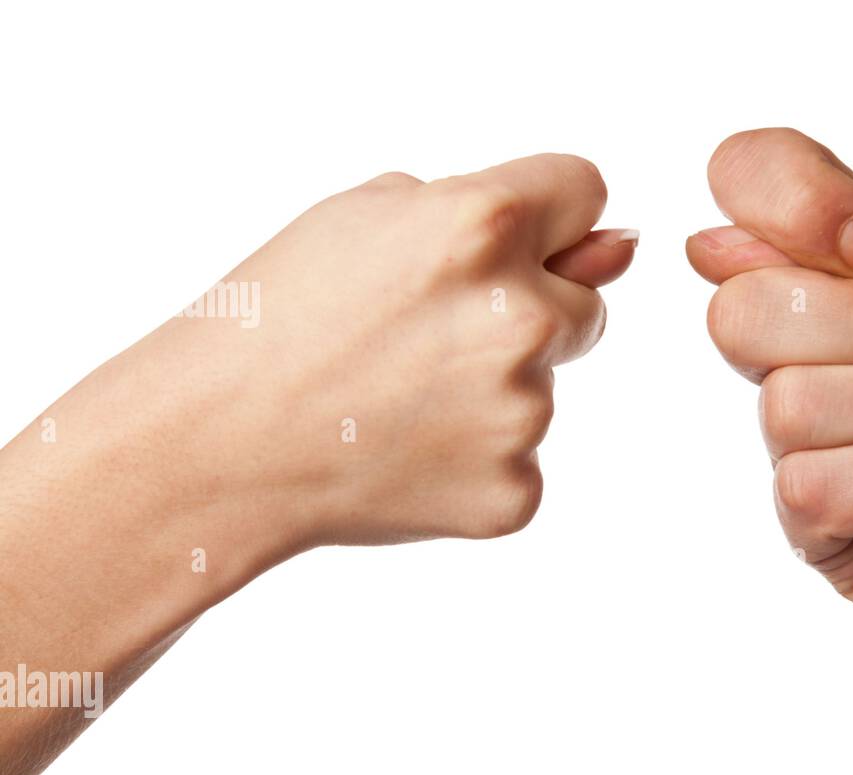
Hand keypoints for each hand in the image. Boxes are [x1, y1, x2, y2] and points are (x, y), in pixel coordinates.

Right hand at [0, 154, 636, 774]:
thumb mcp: (371, 215)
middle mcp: (521, 318)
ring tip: (395, 400)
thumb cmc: (282, 316)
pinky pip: (522, 456)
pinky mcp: (515, 490)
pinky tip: (406, 451)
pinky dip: (477, 456)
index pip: (586, 189)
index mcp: (483, 226)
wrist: (216, 446)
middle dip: (531, 311)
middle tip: (427, 340)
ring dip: (494, 388)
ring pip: (546, 384)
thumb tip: (621, 246)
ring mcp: (523, 415)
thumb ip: (503, 214)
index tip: (501, 245)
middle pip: (587, 302)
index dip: (545, 217)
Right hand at [687, 129, 852, 774]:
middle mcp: (809, 348)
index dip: (790, 208)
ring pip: (783, 407)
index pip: (740, 190)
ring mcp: (812, 440)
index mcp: (837, 264)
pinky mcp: (823, 530)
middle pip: (736, 312)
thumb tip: (709, 243)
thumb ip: (834, 218)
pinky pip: (806, 489)